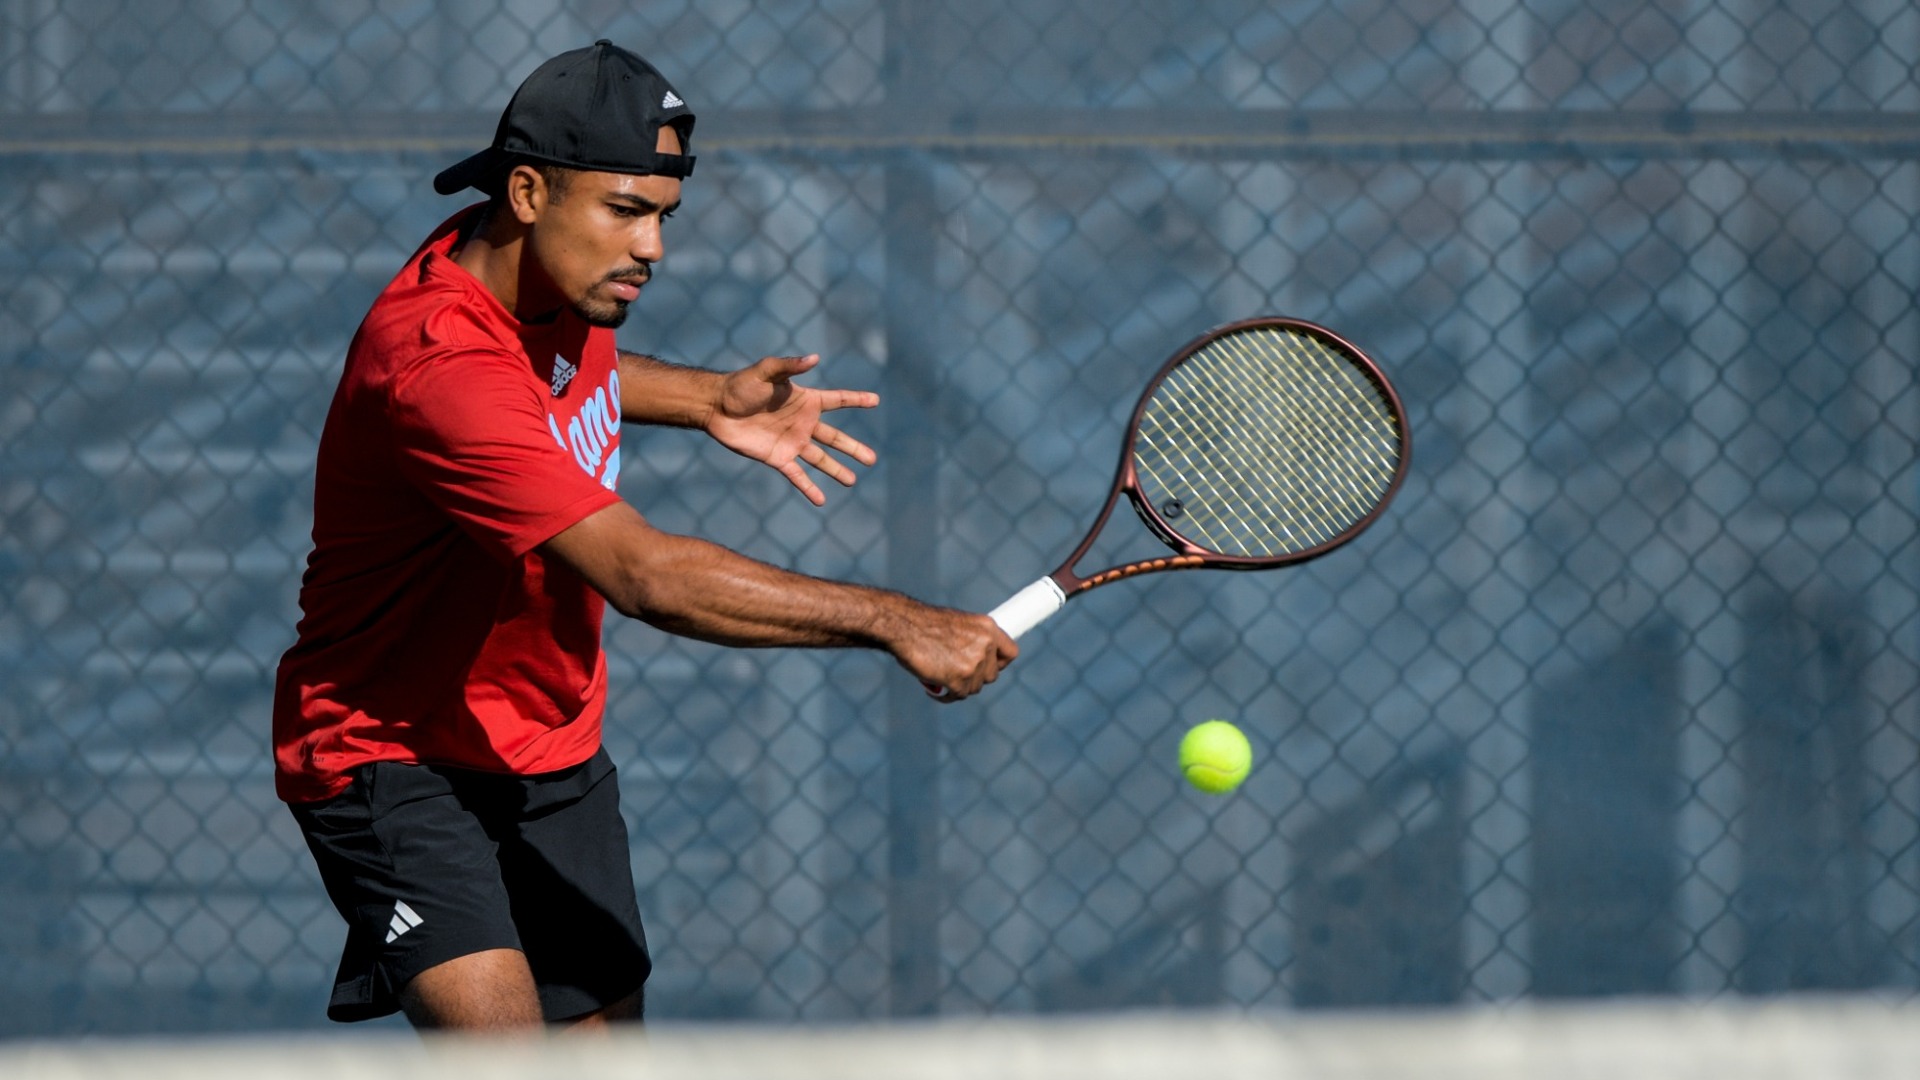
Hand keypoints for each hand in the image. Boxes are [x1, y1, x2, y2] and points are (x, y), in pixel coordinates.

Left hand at [708, 354, 878, 505]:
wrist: (716, 407)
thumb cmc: (740, 385)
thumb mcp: (766, 371)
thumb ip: (790, 366)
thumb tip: (814, 358)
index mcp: (805, 401)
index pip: (838, 400)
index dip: (856, 399)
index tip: (876, 401)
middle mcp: (803, 423)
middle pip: (835, 438)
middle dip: (853, 448)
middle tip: (872, 459)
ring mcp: (791, 442)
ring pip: (820, 459)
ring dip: (836, 471)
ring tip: (852, 481)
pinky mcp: (777, 458)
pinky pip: (797, 475)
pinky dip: (808, 487)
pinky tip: (821, 500)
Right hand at [893, 610, 1017, 702]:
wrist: (903, 626)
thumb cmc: (925, 625)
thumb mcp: (959, 624)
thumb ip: (974, 640)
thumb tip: (981, 658)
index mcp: (988, 628)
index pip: (1011, 652)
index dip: (1000, 663)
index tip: (989, 666)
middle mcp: (986, 645)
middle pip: (991, 675)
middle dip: (975, 677)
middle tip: (956, 673)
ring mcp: (974, 664)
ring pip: (974, 687)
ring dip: (959, 686)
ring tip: (941, 676)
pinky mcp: (959, 679)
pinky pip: (958, 696)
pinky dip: (945, 696)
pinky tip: (933, 689)